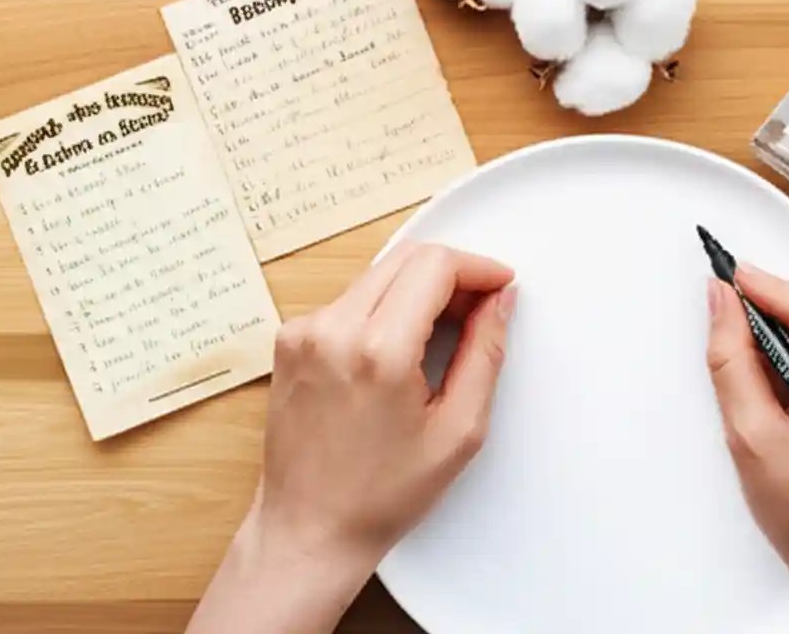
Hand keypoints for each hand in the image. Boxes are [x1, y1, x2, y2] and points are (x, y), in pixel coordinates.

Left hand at [185, 243, 515, 633]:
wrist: (308, 529)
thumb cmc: (379, 495)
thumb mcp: (458, 431)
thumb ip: (485, 354)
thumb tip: (498, 302)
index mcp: (377, 350)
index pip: (434, 265)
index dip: (477, 268)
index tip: (499, 285)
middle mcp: (331, 329)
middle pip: (405, 259)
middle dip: (451, 274)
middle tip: (479, 309)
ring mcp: (303, 332)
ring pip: (377, 276)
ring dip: (416, 290)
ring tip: (442, 336)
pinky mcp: (289, 341)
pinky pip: (349, 301)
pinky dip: (382, 309)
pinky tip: (399, 351)